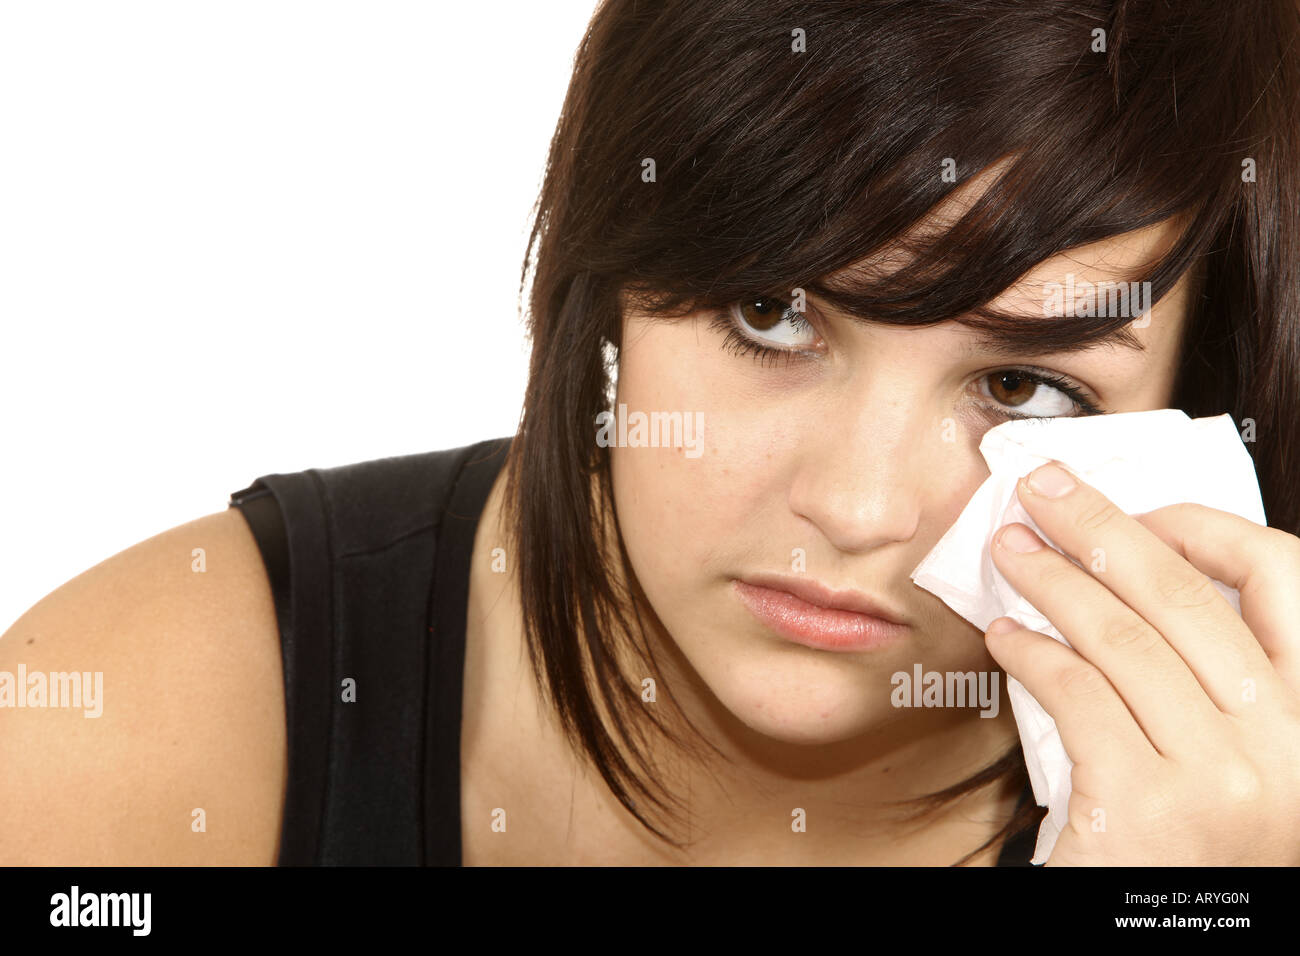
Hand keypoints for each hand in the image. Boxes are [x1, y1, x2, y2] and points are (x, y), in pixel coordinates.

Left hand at [983, 460, 1299, 865]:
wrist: (1154, 936)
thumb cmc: (1185, 840)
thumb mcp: (1228, 749)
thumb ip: (1206, 669)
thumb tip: (1130, 558)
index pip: (1287, 580)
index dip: (1202, 527)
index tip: (1134, 508)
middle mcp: (1292, 747)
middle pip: (1186, 596)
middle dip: (1100, 529)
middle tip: (1041, 491)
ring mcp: (1226, 780)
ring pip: (1121, 639)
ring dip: (1051, 582)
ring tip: (1009, 554)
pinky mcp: (1147, 807)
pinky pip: (1075, 694)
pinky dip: (1030, 654)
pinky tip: (1005, 638)